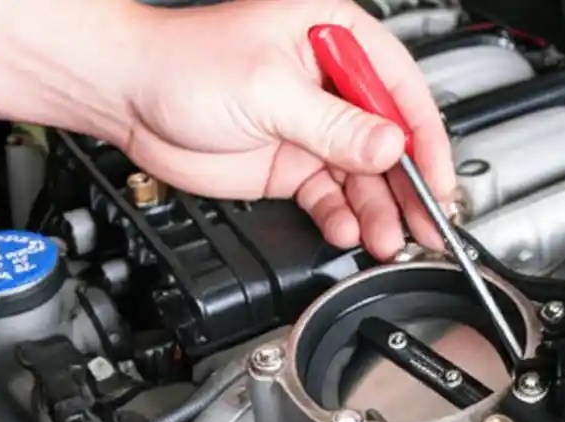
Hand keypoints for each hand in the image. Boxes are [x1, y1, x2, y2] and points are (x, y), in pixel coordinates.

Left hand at [122, 0, 454, 258]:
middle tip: (427, 225)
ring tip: (389, 239)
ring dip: (379, 211)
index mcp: (335, 38)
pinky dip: (343, 217)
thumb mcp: (268, 90)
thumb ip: (333, 125)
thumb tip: (388, 148)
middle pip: (391, 141)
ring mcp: (315, 127)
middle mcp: (333, 84)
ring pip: (365, 176)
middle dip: (410, 186)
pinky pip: (332, 196)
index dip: (424, 138)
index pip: (401, 90)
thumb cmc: (182, 64)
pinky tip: (349, 231)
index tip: (438, 179)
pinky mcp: (294, 163)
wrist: (127, 98)